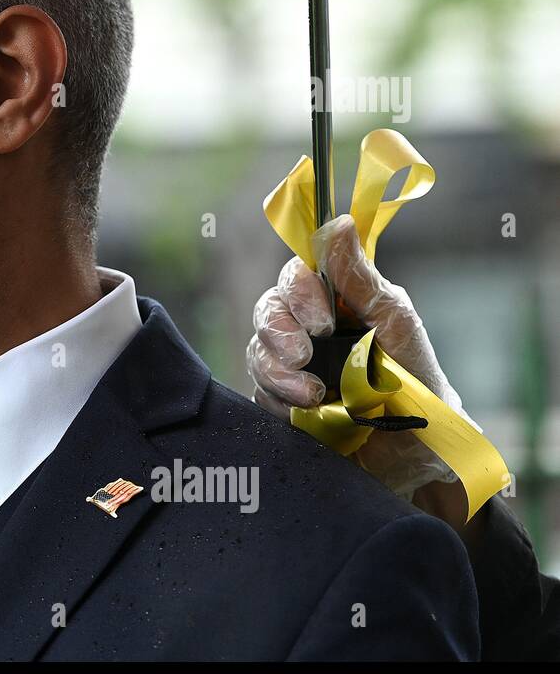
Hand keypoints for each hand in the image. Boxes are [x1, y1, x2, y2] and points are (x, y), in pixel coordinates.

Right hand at [246, 213, 480, 505]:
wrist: (416, 451)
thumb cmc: (415, 380)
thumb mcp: (393, 321)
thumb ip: (360, 276)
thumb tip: (339, 222)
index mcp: (336, 301)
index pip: (295, 276)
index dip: (298, 291)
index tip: (322, 318)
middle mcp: (308, 329)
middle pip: (266, 310)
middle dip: (279, 331)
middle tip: (304, 355)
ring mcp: (292, 366)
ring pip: (256, 350)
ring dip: (277, 371)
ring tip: (312, 394)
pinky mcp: (281, 402)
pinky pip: (258, 391)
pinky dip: (277, 399)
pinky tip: (305, 411)